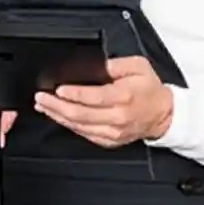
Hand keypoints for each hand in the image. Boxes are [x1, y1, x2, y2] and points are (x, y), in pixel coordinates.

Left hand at [33, 56, 172, 147]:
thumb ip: (116, 64)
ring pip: (79, 126)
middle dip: (56, 105)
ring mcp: (112, 131)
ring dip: (58, 116)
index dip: (73, 94)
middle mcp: (117, 117)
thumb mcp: (138, 66)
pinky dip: (68, 125)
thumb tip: (97, 65)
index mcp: (124, 96)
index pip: (93, 97)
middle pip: (80, 114)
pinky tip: (58, 117)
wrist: (163, 114)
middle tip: (41, 98)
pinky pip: (84, 134)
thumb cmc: (150, 90)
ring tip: (43, 106)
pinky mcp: (109, 140)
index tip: (58, 89)